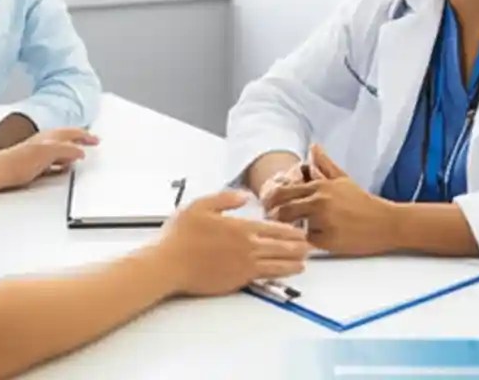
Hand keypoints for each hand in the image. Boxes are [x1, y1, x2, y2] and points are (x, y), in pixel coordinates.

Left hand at [0, 128, 98, 187]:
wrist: (0, 170)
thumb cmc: (20, 160)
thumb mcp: (49, 152)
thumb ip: (67, 150)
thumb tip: (80, 151)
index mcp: (51, 136)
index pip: (73, 133)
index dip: (86, 136)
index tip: (96, 140)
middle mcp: (46, 141)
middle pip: (68, 138)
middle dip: (80, 139)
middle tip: (91, 142)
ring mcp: (39, 151)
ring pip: (61, 148)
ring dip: (72, 149)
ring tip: (80, 154)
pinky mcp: (34, 162)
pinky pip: (54, 159)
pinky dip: (62, 160)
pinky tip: (61, 167)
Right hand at [155, 191, 310, 295]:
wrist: (168, 264)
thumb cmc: (179, 236)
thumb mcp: (200, 205)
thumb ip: (225, 199)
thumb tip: (244, 197)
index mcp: (239, 227)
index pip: (272, 228)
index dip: (289, 230)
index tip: (301, 231)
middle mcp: (246, 247)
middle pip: (280, 246)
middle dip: (297, 246)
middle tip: (310, 247)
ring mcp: (242, 266)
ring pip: (276, 264)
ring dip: (292, 262)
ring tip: (304, 263)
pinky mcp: (236, 281)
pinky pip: (263, 277)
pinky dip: (278, 275)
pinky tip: (283, 274)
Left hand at [265, 144, 396, 255]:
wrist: (386, 222)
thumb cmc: (363, 202)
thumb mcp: (342, 179)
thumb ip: (325, 164)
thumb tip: (313, 147)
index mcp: (320, 187)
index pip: (283, 192)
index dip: (272, 201)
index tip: (269, 207)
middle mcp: (319, 202)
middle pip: (283, 210)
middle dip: (274, 217)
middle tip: (274, 222)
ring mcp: (323, 222)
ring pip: (292, 226)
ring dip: (289, 229)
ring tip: (291, 231)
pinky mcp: (328, 241)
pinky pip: (308, 242)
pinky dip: (309, 242)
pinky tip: (314, 240)